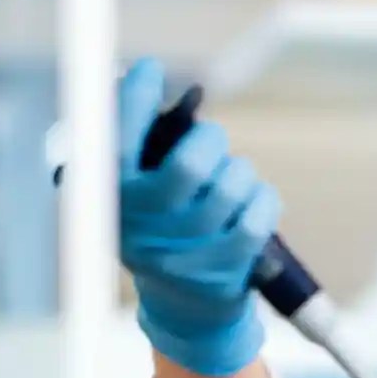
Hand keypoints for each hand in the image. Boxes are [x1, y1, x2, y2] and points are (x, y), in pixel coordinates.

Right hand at [118, 58, 280, 376]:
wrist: (185, 309)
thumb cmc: (162, 229)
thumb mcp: (135, 194)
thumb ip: (137, 145)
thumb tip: (133, 77)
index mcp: (113, 205)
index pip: (115, 144)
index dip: (131, 101)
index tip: (147, 69)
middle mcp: (145, 229)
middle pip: (191, 166)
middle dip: (210, 141)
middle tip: (209, 142)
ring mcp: (188, 252)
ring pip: (233, 183)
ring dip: (239, 172)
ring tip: (230, 182)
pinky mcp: (228, 267)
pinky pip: (261, 210)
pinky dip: (263, 197)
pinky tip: (252, 202)